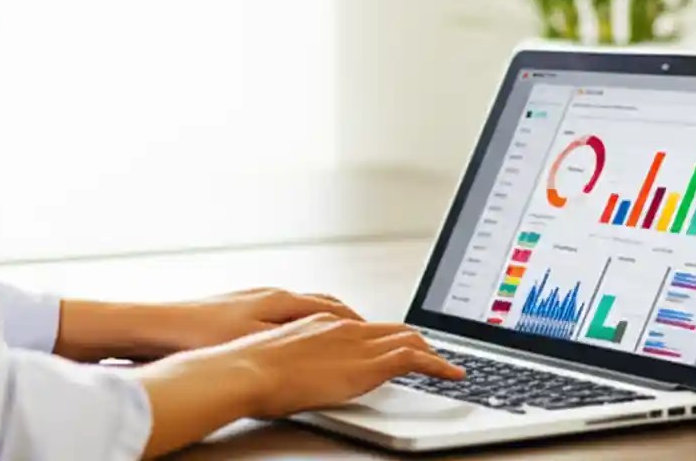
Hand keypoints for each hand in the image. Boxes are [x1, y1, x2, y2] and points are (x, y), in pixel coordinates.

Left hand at [158, 287, 365, 351]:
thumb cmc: (202, 333)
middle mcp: (269, 294)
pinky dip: (299, 320)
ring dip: (322, 317)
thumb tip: (326, 334)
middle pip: (320, 301)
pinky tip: (293, 332)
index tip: (373, 331)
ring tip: (336, 330)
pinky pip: (281, 311)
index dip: (355, 321)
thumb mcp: (257, 339)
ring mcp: (253, 298)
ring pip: (301, 304)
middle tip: (364, 329)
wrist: (160, 326)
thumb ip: (296, 336)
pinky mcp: (237, 306)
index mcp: (279, 300)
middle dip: (345, 316)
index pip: (331, 308)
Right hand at [218, 312, 464, 418]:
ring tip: (447, 366)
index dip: (385, 336)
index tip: (396, 346)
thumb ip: (294, 360)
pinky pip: (413, 359)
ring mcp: (357, 342)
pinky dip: (437, 365)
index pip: (365, 326)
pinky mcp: (367, 363)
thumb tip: (294, 371)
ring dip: (431, 352)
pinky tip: (450, 374)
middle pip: (392, 328)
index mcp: (322, 322)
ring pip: (408, 339)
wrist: (246, 370)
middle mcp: (344, 326)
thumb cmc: (249, 369)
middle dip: (415, 341)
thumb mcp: (275, 358)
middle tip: (432, 354)